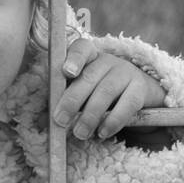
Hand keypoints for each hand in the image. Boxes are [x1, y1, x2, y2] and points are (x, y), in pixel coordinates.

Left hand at [52, 39, 166, 140]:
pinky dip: (113, 120)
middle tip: (60, 120)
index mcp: (89, 56)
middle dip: (72, 100)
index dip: (73, 59)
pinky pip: (127, 104)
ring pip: (105, 91)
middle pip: (88, 76)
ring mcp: (126, 72)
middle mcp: (107, 60)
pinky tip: (103, 133)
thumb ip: (65, 100)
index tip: (66, 72)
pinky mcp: (140, 88)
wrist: (141, 94)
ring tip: (80, 133)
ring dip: (90, 115)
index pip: (81, 49)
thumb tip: (43, 121)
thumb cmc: (101, 93)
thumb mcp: (83, 92)